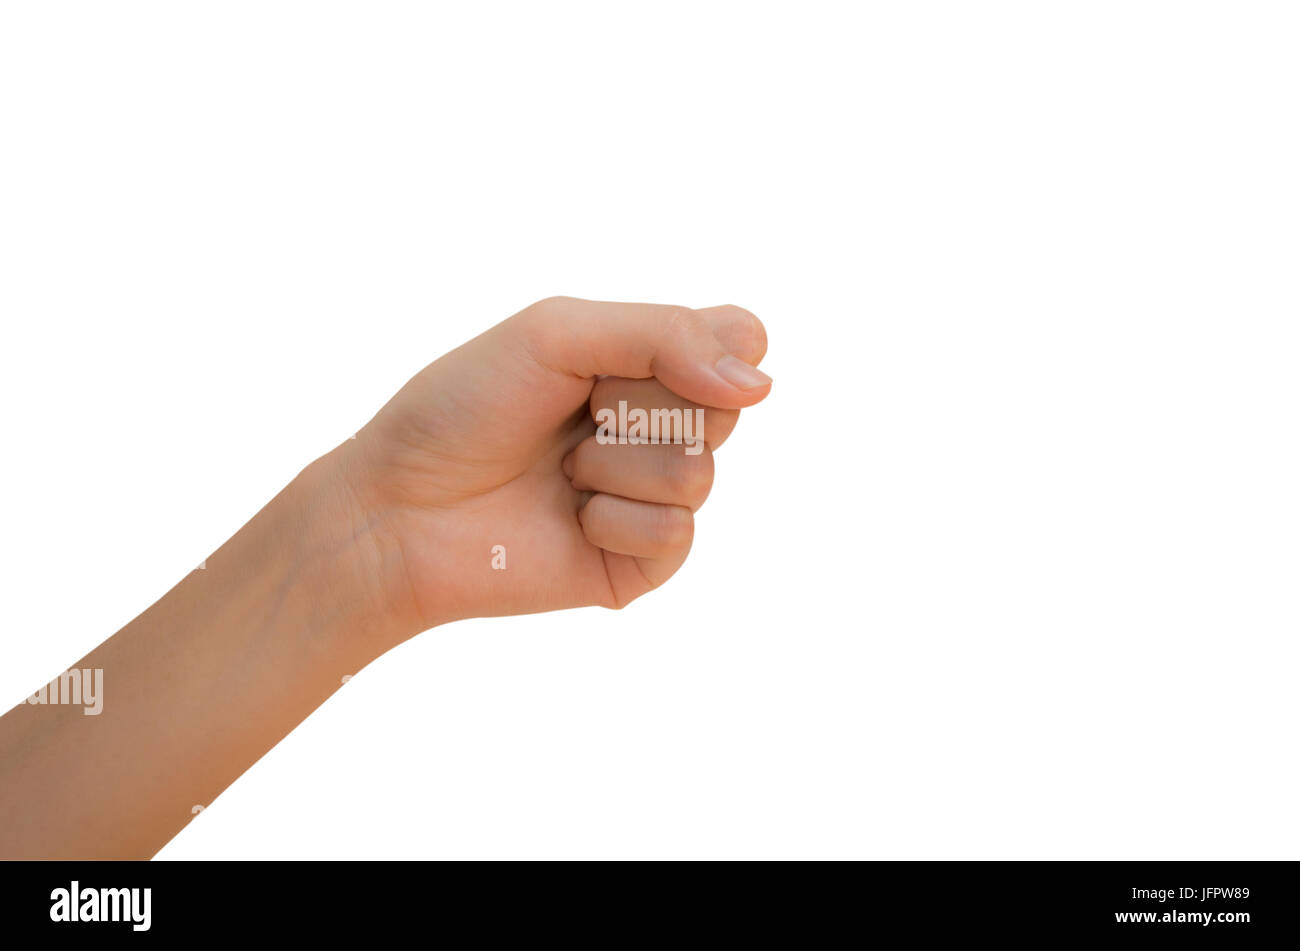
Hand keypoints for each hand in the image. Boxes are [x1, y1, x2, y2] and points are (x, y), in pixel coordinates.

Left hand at [335, 296, 770, 643]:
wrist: (401, 505)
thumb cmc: (463, 408)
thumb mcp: (556, 334)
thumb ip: (664, 335)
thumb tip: (759, 383)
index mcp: (643, 363)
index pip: (740, 340)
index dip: (714, 349)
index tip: (640, 357)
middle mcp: (659, 427)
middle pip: (725, 407)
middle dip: (639, 404)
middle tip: (577, 411)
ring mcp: (653, 496)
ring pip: (699, 471)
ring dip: (614, 464)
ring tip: (561, 470)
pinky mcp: (642, 562)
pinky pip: (675, 531)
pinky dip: (614, 519)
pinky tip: (572, 518)